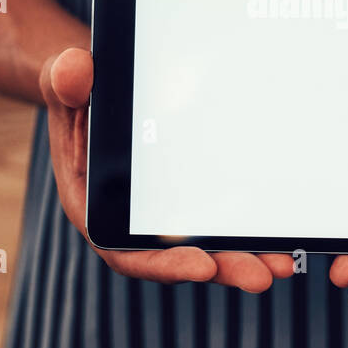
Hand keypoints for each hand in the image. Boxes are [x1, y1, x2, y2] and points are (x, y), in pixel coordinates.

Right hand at [40, 47, 294, 291]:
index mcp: (93, 204)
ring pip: (203, 245)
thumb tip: (74, 71)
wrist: (98, 83)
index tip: (203, 266)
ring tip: (283, 263)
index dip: (163, 264)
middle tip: (262, 275)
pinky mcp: (186, 195)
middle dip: (220, 268)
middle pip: (175, 257)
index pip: (124, 249)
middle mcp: (128, 218)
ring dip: (242, 257)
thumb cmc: (79, 89)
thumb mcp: (65, 80)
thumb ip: (64, 80)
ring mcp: (160, 210)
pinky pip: (217, 220)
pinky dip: (248, 230)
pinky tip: (283, 233)